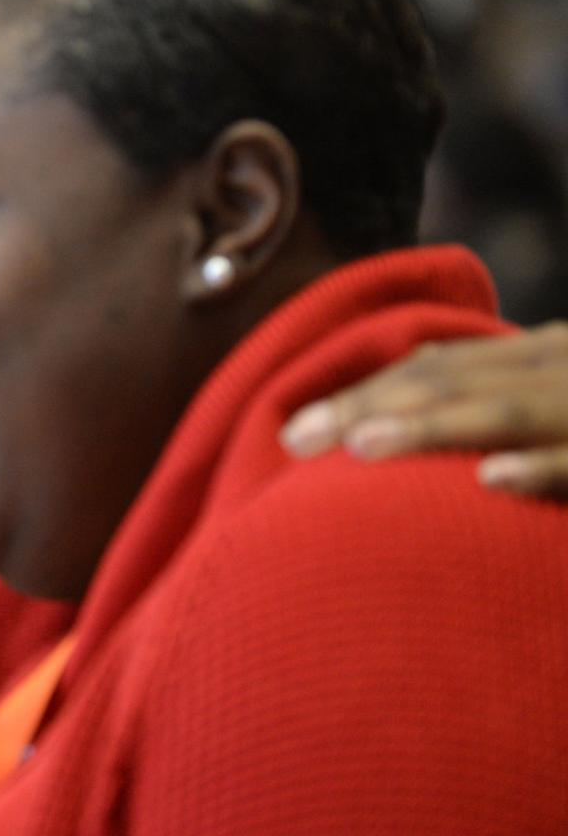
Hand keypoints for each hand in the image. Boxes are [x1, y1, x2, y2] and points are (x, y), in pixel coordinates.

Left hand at [280, 322, 567, 497]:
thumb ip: (486, 413)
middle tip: (297, 441)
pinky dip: (539, 467)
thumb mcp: (550, 409)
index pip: (438, 368)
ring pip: (506, 410)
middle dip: (368, 406)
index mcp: (541, 357)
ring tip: (360, 445)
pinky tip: (490, 479)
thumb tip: (384, 440)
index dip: (364, 393)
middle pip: (453, 381)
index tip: (294, 432)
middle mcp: (561, 368)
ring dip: (429, 427)